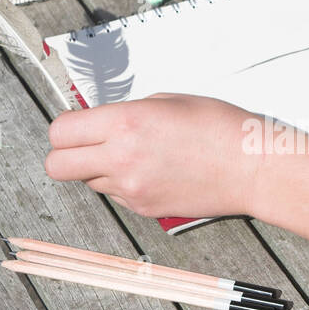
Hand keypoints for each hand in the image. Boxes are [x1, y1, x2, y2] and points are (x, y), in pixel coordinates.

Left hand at [45, 94, 265, 219]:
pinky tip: (152, 171)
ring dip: (98, 170)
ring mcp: (131, 189)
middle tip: (81, 146)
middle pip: (56, 166)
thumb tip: (103, 121)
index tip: (74, 125)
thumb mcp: (167, 101)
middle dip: (63, 155)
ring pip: (88, 182)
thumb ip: (127, 112)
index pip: (60, 132)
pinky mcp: (144, 208)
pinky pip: (116, 195)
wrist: (252, 168)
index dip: (64, 128)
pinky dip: (124, 184)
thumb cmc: (220, 128)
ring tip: (132, 156)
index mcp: (124, 124)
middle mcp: (121, 159)